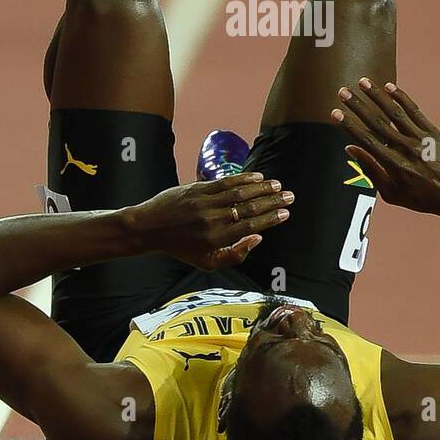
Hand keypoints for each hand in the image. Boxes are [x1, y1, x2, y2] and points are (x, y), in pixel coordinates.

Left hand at [130, 174, 292, 269]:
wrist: (150, 228)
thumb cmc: (181, 247)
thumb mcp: (207, 262)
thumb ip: (235, 254)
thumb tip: (258, 238)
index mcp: (216, 239)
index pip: (250, 226)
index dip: (271, 219)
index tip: (286, 213)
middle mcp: (212, 220)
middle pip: (249, 208)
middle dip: (273, 201)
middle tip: (289, 196)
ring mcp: (205, 203)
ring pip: (240, 192)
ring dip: (262, 187)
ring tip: (277, 185)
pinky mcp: (198, 189)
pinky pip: (225, 182)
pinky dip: (243, 178)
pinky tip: (257, 177)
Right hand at [331, 79, 439, 220]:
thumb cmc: (423, 198)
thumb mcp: (392, 193)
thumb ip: (371, 170)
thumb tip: (350, 149)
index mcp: (393, 166)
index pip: (366, 141)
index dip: (348, 125)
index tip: (334, 113)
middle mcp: (406, 149)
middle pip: (377, 123)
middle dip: (357, 106)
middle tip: (342, 92)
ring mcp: (421, 139)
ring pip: (395, 113)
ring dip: (377, 96)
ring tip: (362, 82)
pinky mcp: (433, 132)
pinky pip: (415, 111)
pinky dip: (401, 98)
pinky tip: (389, 87)